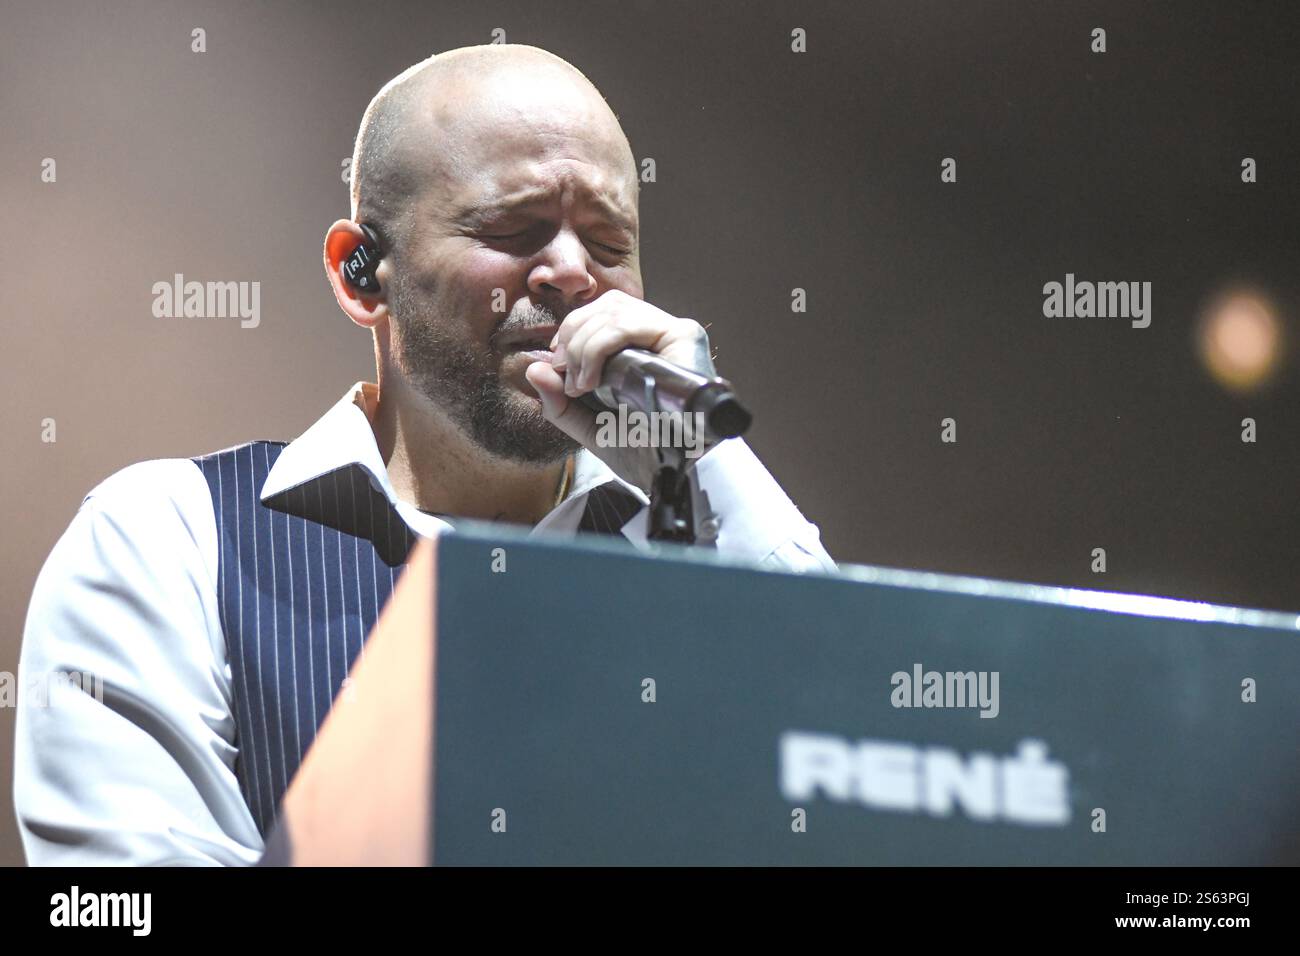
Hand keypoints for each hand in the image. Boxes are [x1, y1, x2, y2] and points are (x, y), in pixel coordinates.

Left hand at [524, 289, 718, 490]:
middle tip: (567, 378)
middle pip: (608, 305)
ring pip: (615, 312)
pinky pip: (629, 324)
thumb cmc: (638, 450)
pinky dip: (600, 347)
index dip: (574, 328)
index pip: (605, 311)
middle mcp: (660, 335)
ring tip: (581, 384)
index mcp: (642, 347)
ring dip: (584, 345)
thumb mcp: (588, 426)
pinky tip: (592, 380)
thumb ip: (559, 401)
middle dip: (574, 337)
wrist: (666, 474)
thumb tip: (533, 368)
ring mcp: (674, 333)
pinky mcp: (684, 337)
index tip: (559, 365)